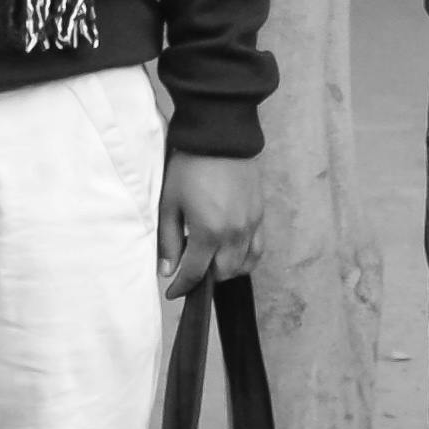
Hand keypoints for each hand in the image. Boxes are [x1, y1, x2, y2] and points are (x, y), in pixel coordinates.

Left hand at [159, 151, 260, 297]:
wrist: (219, 137)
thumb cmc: (189, 167)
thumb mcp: (170, 203)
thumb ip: (169, 240)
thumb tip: (168, 270)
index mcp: (209, 232)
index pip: (196, 273)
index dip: (182, 286)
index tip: (173, 292)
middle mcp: (235, 234)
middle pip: (223, 273)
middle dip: (204, 278)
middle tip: (189, 271)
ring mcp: (251, 225)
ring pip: (244, 265)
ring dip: (226, 271)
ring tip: (210, 262)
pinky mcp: (260, 215)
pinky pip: (258, 249)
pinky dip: (246, 258)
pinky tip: (231, 252)